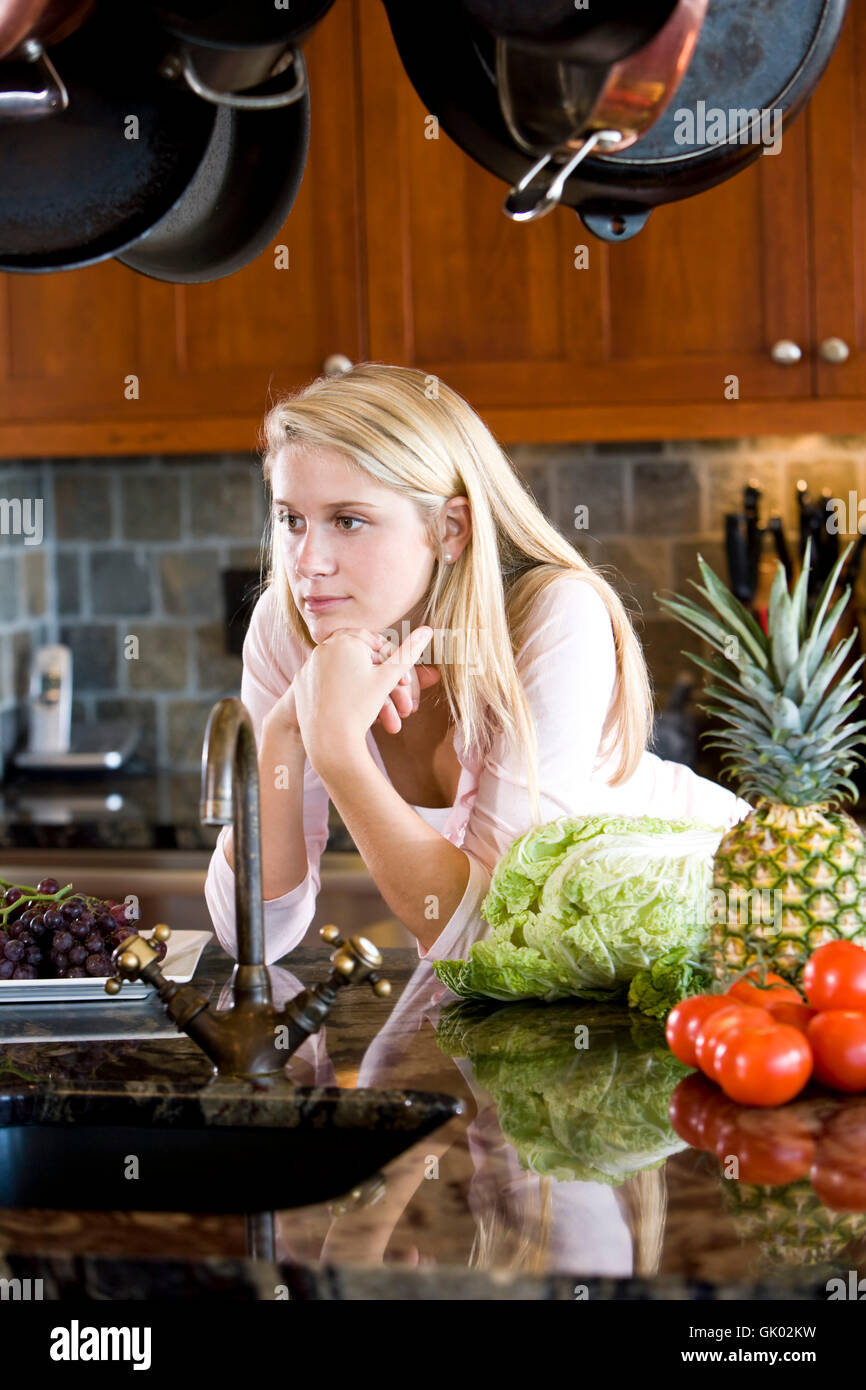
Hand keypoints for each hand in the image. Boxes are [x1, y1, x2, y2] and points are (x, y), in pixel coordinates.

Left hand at [292, 625, 435, 769]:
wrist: (329, 739)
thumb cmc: (361, 707)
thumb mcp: (388, 678)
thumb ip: (408, 652)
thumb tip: (428, 629)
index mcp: (346, 641)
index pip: (373, 642)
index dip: (389, 657)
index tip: (396, 672)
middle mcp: (324, 647)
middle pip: (356, 653)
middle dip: (374, 669)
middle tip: (385, 683)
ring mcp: (309, 664)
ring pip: (339, 665)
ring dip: (356, 677)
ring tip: (368, 694)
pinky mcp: (301, 681)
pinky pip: (322, 678)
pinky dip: (335, 685)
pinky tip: (346, 698)